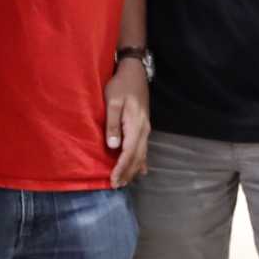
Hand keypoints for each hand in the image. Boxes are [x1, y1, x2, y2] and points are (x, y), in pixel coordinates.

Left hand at [105, 58, 150, 186]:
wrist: (134, 72)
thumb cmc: (120, 85)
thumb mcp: (112, 102)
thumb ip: (113, 124)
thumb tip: (112, 146)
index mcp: (135, 125)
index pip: (129, 152)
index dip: (121, 168)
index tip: (113, 180)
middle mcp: (143, 130)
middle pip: (137, 157)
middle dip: (127, 172)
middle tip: (117, 186)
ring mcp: (145, 128)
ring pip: (142, 154)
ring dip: (133, 169)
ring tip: (125, 181)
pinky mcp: (144, 126)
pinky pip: (144, 148)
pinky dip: (141, 161)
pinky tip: (140, 169)